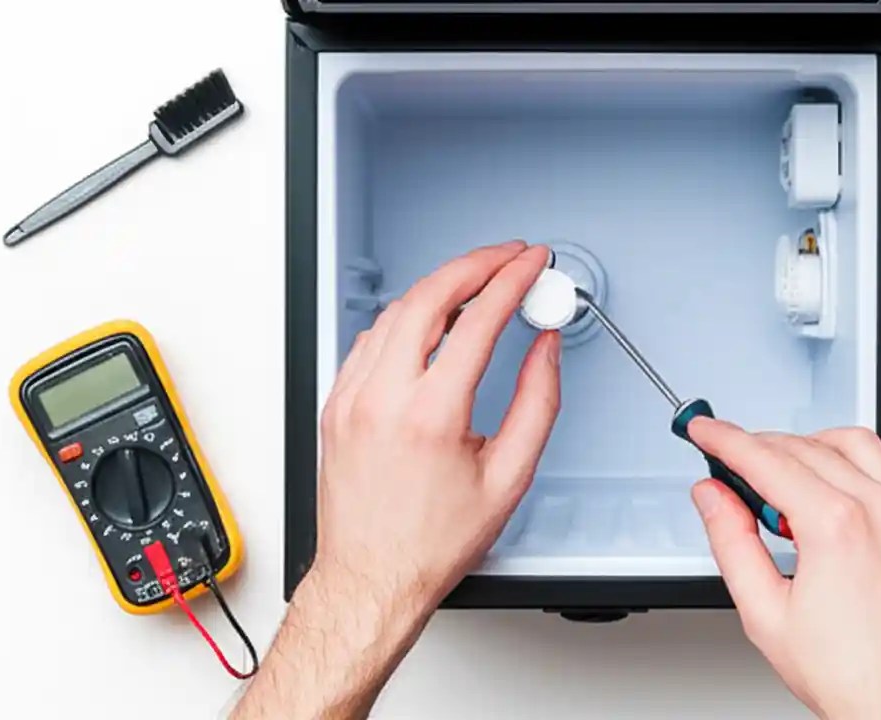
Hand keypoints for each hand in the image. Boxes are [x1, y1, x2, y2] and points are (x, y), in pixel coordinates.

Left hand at [232, 242, 559, 719]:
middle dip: (475, 263)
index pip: (478, 319)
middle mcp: (382, 397)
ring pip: (395, 311)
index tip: (531, 262)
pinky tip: (428, 319)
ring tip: (476, 280)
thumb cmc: (431, 543)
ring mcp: (351, 397)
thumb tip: (544, 349)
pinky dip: (405, 317)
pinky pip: (370, 339)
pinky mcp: (336, 405)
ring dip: (439, 285)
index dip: (512, 279)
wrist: (371, 578)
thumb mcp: (508, 477)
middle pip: (429, 296)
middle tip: (507, 255)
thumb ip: (537, 402)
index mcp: (430, 414)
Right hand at [688, 421, 880, 719]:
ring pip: (862, 446)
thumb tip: (713, 497)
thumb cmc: (851, 676)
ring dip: (819, 443)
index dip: (726, 440)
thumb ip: (732, 543)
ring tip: (794, 464)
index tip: (707, 430)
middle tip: (735, 458)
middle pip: (807, 448)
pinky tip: (873, 473)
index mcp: (833, 527)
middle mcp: (878, 512)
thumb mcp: (764, 613)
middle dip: (762, 445)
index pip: (766, 461)